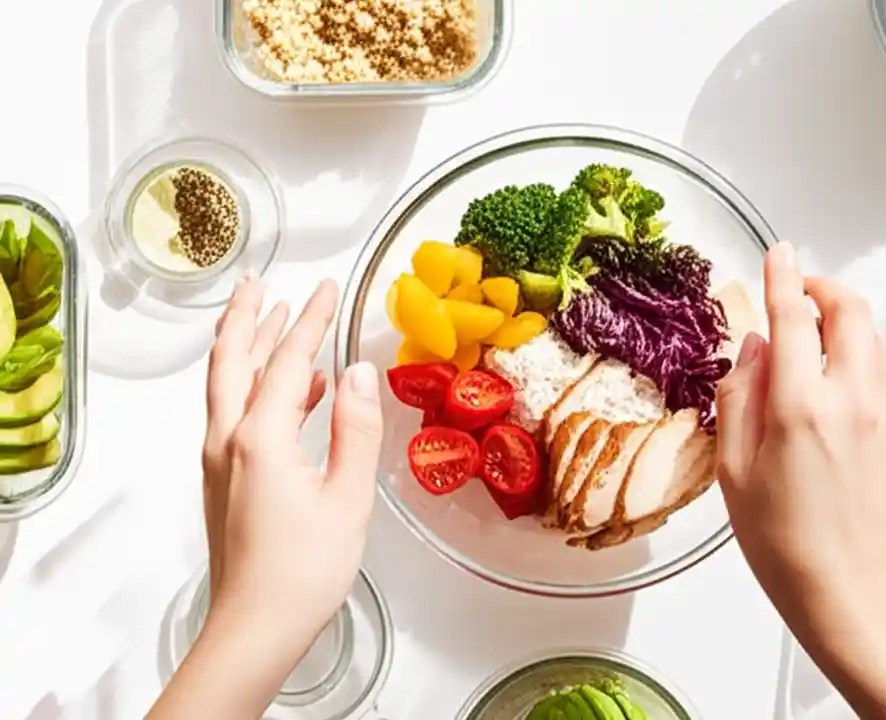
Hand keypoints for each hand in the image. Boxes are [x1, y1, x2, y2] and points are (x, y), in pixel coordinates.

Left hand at [154, 278, 383, 719]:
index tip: (327, 289)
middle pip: (230, 361)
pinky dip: (254, 387)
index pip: (286, 361)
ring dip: (246, 347)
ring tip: (271, 321)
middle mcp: (228, 442)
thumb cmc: (302, 572)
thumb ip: (354, 428)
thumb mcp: (347, 497)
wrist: (254, 627)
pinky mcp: (223, 481)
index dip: (309, 321)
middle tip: (260, 282)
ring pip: (225, 386)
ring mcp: (220, 462)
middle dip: (247, 317)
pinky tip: (291, 394)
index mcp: (260, 439)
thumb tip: (356, 372)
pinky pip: (233, 414)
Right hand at [717, 244, 885, 718]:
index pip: (792, 316)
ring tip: (822, 337)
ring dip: (849, 320)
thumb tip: (755, 348)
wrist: (852, 592)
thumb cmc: (784, 544)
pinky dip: (872, 351)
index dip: (782, 276)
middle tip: (800, 291)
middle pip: (848, 308)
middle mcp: (853, 397)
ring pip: (877, 334)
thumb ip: (740, 398)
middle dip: (822, 286)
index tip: (777, 254)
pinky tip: (851, 373)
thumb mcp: (734, 472)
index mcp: (800, 406)